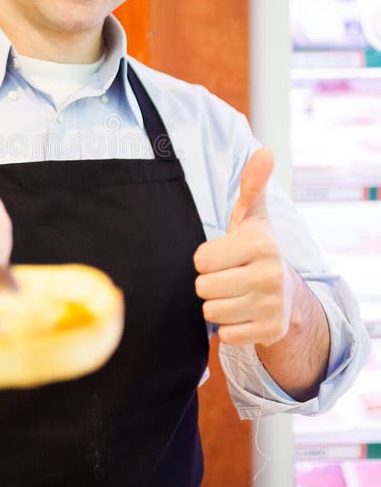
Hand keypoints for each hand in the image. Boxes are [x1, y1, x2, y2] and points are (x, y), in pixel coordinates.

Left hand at [194, 148, 294, 347]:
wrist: (286, 293)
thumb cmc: (255, 249)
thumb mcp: (252, 216)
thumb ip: (252, 184)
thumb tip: (265, 151)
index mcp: (261, 244)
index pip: (200, 259)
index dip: (205, 259)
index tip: (224, 256)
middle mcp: (271, 274)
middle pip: (202, 287)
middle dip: (209, 284)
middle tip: (229, 277)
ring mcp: (272, 306)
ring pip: (210, 312)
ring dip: (217, 305)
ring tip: (235, 294)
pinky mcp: (270, 331)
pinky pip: (225, 335)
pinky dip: (229, 328)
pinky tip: (243, 314)